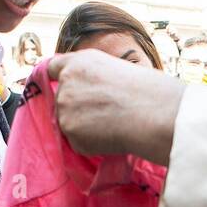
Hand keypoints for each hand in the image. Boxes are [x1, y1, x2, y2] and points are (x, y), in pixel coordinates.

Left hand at [47, 49, 183, 165]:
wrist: (154, 114)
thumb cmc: (146, 90)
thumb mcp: (116, 68)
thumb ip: (92, 76)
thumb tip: (86, 92)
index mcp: (77, 63)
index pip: (53, 68)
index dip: (59, 79)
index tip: (61, 86)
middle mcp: (66, 84)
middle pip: (61, 99)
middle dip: (77, 107)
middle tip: (104, 113)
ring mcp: (65, 110)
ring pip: (69, 122)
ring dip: (84, 127)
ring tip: (112, 125)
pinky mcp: (71, 134)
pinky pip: (78, 142)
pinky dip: (91, 144)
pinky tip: (111, 136)